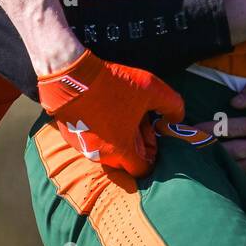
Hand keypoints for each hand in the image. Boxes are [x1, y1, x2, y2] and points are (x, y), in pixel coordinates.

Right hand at [37, 50, 184, 176]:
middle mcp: (99, 155)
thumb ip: (173, 106)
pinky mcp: (69, 135)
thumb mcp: (152, 89)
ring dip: (117, 136)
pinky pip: (90, 140)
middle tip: (138, 119)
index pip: (141, 170)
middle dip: (136, 143)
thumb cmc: (112, 85)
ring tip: (121, 111)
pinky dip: (100, 130)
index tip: (150, 134)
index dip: (151, 154)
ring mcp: (81, 147)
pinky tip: (104, 109)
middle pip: (124, 160)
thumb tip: (177, 118)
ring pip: (107, 150)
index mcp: (120, 150)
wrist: (71, 75)